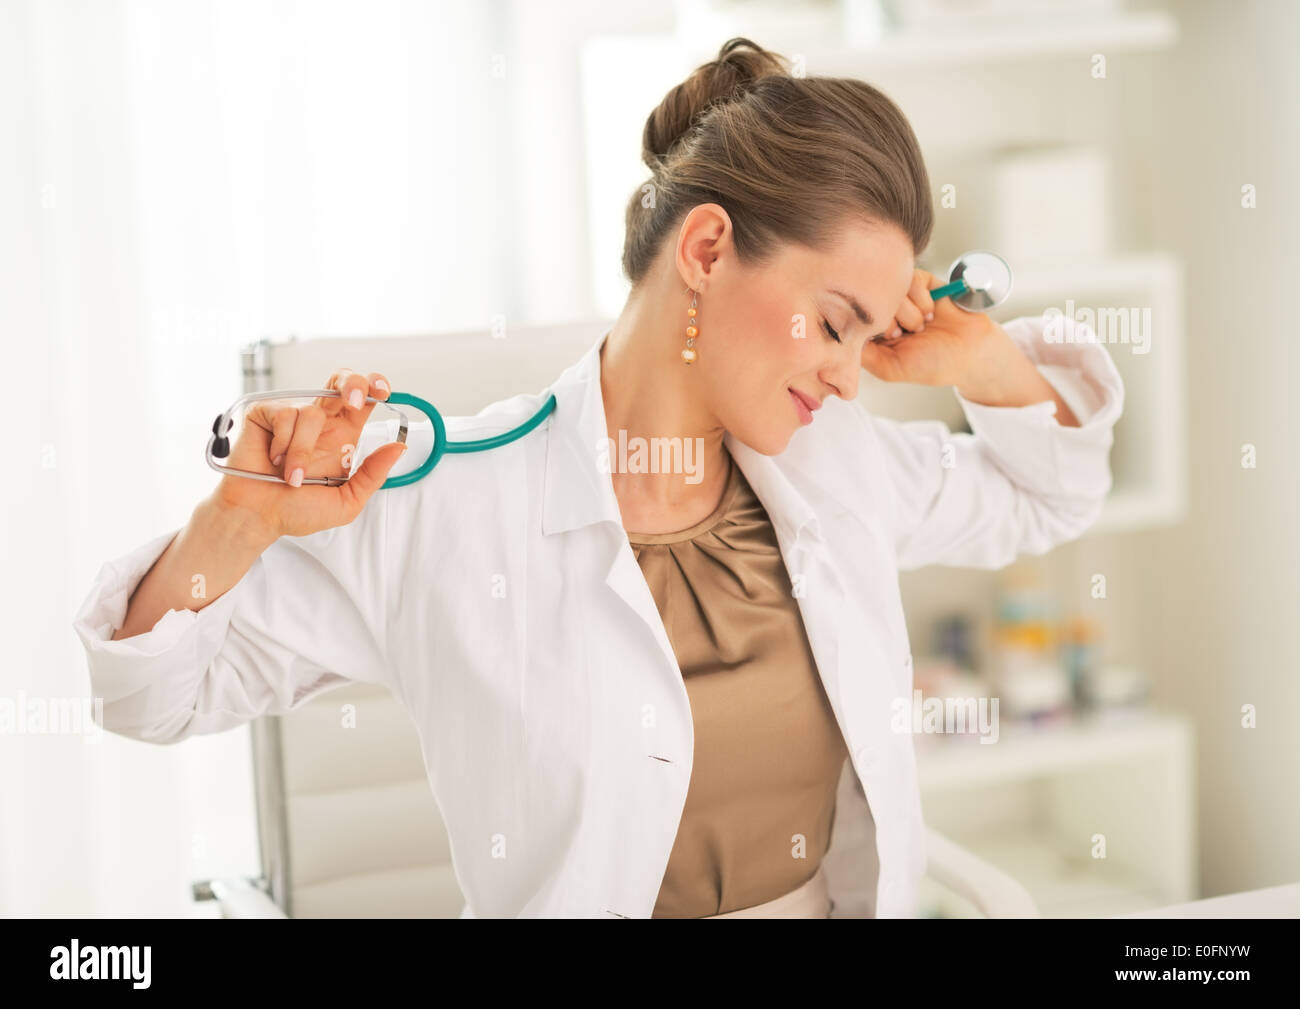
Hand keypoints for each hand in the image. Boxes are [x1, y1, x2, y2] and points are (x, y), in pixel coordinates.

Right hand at [210, 368, 408, 539]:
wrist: (258, 517)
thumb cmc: (297, 511)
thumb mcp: (346, 500)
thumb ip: (372, 474)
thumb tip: (399, 448)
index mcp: (342, 435)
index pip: (363, 399)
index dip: (375, 387)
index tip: (384, 393)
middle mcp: (320, 421)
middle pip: (341, 381)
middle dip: (352, 384)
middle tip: (353, 402)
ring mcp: (291, 415)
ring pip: (312, 412)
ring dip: (303, 452)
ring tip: (293, 477)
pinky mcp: (265, 414)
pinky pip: (285, 416)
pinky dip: (283, 444)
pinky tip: (273, 460)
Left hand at [860, 267, 1001, 387]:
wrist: (972, 352)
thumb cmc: (934, 363)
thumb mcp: (892, 368)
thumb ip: (864, 356)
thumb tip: (843, 339)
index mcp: (876, 332)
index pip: (855, 318)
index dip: (869, 326)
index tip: (887, 339)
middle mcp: (887, 312)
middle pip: (870, 300)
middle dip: (889, 319)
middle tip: (904, 334)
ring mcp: (904, 296)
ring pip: (890, 289)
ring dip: (907, 311)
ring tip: (921, 326)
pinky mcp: (922, 281)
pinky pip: (910, 278)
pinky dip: (920, 297)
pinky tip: (931, 311)